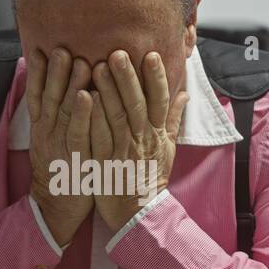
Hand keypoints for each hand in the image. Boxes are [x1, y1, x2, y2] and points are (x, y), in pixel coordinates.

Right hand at [28, 47, 94, 245]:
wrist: (56, 208)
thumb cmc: (62, 169)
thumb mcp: (53, 141)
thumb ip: (56, 116)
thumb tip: (62, 89)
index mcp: (42, 127)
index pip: (38, 94)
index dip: (39, 72)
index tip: (41, 48)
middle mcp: (48, 133)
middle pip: (49, 96)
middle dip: (55, 71)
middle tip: (62, 47)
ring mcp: (60, 146)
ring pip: (64, 111)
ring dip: (71, 85)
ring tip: (79, 61)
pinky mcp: (75, 159)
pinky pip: (79, 133)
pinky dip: (83, 114)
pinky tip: (89, 96)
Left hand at [89, 50, 188, 230]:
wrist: (137, 215)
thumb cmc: (151, 178)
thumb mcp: (168, 149)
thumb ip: (173, 119)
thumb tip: (185, 93)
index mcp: (157, 135)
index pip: (160, 101)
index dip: (156, 78)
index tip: (151, 54)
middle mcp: (142, 141)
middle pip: (136, 105)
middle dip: (127, 78)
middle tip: (117, 52)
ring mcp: (122, 152)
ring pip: (115, 118)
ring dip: (106, 92)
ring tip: (96, 66)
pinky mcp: (103, 164)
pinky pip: (96, 138)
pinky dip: (91, 118)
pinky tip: (83, 99)